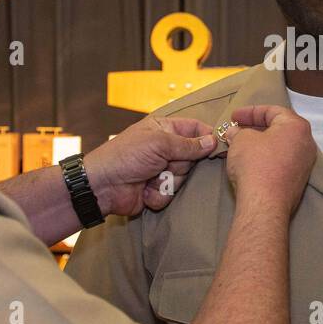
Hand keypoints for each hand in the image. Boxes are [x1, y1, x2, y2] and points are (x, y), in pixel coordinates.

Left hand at [87, 115, 216, 216]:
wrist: (103, 186)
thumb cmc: (125, 156)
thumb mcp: (159, 143)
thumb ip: (188, 144)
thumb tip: (213, 141)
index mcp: (164, 129)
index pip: (195, 129)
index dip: (208, 137)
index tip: (220, 145)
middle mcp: (165, 148)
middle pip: (192, 157)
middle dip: (180, 165)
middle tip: (164, 164)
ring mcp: (161, 169)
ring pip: (184, 177)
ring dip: (168, 181)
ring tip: (150, 178)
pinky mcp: (158, 189)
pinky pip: (172, 194)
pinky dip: (159, 194)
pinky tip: (144, 190)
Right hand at [223, 105, 315, 215]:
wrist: (265, 204)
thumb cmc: (255, 164)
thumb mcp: (241, 140)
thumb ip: (238, 132)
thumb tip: (234, 132)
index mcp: (297, 126)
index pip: (273, 111)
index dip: (250, 112)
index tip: (233, 117)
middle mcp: (306, 143)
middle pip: (279, 128)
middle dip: (255, 127)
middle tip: (237, 129)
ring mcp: (304, 164)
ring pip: (280, 146)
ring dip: (260, 143)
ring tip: (240, 145)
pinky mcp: (298, 181)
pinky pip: (282, 162)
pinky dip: (267, 158)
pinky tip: (250, 162)